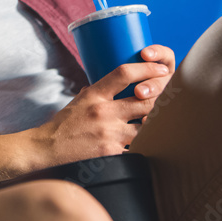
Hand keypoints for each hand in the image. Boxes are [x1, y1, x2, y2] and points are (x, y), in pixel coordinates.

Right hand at [32, 44, 175, 164]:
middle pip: (145, 98)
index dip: (147, 68)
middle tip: (174, 95)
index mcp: (95, 94)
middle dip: (162, 96)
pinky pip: (138, 146)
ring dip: (157, 122)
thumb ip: (101, 92)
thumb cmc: (64, 123)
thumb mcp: (80, 100)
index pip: (124, 73)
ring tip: (168, 120)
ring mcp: (108, 132)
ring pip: (147, 124)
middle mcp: (103, 111)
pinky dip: (146, 144)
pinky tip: (153, 143)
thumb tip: (121, 84)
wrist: (47, 147)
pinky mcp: (111, 151)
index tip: (161, 68)